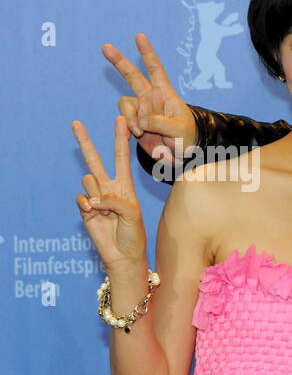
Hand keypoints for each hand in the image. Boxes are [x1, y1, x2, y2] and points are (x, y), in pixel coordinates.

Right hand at [72, 116, 147, 274]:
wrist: (123, 254)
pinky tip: (95, 215)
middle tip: (75, 123)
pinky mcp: (85, 208)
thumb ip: (115, 202)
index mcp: (124, 185)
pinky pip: (81, 198)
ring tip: (106, 210)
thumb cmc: (133, 234)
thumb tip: (92, 199)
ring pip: (88, 181)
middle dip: (85, 141)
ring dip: (97, 195)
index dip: (120, 139)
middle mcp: (108, 187)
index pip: (121, 157)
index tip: (120, 119)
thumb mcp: (132, 215)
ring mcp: (95, 197)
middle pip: (94, 160)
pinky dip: (88, 207)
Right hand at [102, 33, 196, 166]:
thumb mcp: (180, 130)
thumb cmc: (187, 138)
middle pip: (132, 76)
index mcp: (165, 94)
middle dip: (119, 61)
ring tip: (142, 132)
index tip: (140, 36)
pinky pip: (124, 121)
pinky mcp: (134, 123)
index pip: (156, 70)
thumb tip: (140, 120)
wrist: (181, 154)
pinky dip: (127, 128)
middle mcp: (150, 98)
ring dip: (131, 118)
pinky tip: (137, 135)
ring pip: (124, 105)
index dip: (147, 53)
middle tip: (105, 46)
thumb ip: (161, 123)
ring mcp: (140, 110)